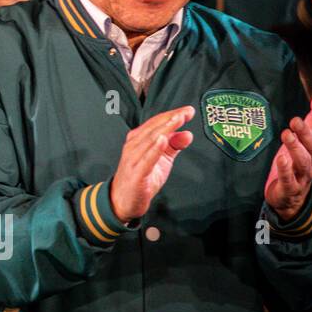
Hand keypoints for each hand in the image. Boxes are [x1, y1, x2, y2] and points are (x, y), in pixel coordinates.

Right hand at [109, 106, 194, 222]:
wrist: (122, 201)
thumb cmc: (141, 178)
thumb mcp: (162, 160)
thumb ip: (173, 146)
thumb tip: (187, 134)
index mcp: (138, 140)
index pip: (156, 123)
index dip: (172, 116)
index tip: (188, 111)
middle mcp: (133, 146)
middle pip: (154, 128)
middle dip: (171, 119)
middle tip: (187, 112)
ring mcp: (133, 159)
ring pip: (150, 140)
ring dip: (164, 129)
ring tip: (177, 120)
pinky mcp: (136, 173)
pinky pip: (146, 159)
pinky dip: (154, 149)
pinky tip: (162, 140)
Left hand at [265, 100, 311, 222]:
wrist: (290, 202)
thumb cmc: (295, 170)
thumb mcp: (303, 148)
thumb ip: (309, 128)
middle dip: (305, 134)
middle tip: (295, 121)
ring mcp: (302, 178)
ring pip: (302, 162)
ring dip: (295, 148)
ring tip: (286, 134)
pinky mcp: (290, 189)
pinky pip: (288, 178)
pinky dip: (285, 168)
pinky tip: (281, 158)